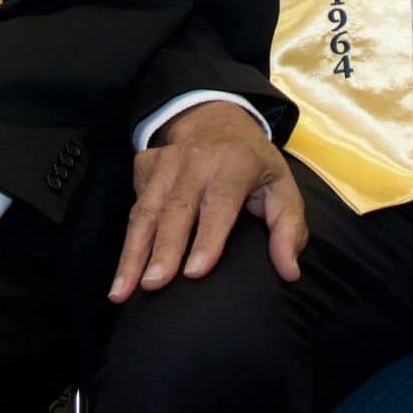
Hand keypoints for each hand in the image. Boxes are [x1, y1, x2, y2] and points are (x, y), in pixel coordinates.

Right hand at [110, 101, 306, 303]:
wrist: (217, 121)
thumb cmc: (253, 163)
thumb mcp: (282, 186)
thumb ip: (289, 228)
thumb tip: (290, 271)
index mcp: (235, 163)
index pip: (219, 203)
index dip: (207, 238)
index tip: (195, 272)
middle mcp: (196, 160)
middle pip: (176, 209)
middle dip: (163, 250)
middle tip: (153, 285)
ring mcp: (165, 161)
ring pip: (146, 211)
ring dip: (132, 252)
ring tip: (122, 291)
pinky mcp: (145, 165)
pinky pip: (135, 206)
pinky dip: (127, 239)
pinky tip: (123, 271)